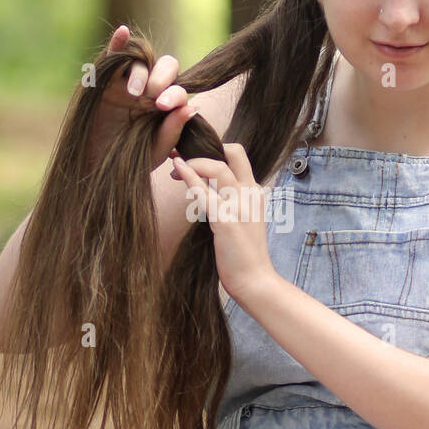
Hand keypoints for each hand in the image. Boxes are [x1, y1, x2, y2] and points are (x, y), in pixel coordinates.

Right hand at [92, 25, 197, 171]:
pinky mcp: (104, 82)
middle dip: (162, 77)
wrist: (98, 169)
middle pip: (164, 67)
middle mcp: (149, 90)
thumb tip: (192, 106)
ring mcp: (126, 83)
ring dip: (140, 72)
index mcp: (165, 105)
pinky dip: (119, 43)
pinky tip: (123, 33)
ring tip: (134, 93)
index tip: (164, 105)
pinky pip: (113, 57)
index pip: (177, 89)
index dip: (174, 93)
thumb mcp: (156, 150)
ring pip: (140, 62)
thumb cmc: (131, 162)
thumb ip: (173, 130)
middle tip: (154, 94)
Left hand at [168, 142, 276, 304]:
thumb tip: (207, 188)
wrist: (254, 280)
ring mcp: (239, 207)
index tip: (194, 157)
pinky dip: (190, 179)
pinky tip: (177, 171)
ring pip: (217, 169)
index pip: (238, 156)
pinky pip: (205, 194)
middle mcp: (250, 194)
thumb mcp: (242, 219)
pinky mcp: (226, 222)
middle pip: (234, 152)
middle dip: (206, 148)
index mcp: (254, 192)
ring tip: (174, 167)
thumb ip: (230, 200)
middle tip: (181, 155)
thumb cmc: (243, 253)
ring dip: (193, 163)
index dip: (216, 149)